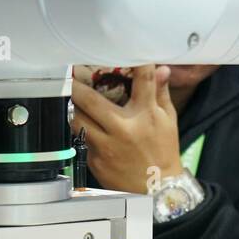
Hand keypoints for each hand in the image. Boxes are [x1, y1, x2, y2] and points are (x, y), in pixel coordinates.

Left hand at [71, 64, 180, 193]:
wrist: (157, 189)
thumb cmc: (162, 152)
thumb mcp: (168, 120)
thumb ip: (160, 93)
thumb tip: (160, 68)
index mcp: (145, 114)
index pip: (141, 79)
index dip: (132, 60)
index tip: (118, 49)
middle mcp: (123, 128)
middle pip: (89, 99)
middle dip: (75, 84)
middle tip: (70, 73)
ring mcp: (106, 146)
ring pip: (77, 120)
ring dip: (73, 107)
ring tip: (72, 97)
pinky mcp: (95, 160)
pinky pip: (81, 139)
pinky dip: (80, 129)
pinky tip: (82, 123)